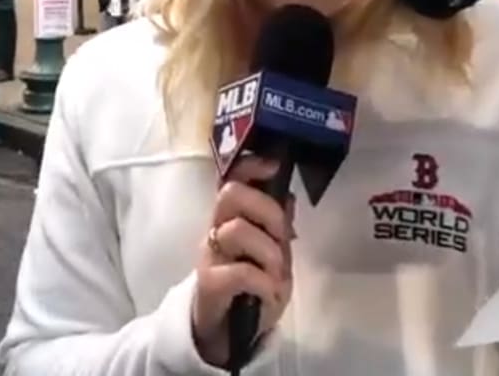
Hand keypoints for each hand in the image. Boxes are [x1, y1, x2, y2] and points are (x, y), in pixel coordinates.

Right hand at [191, 156, 295, 366]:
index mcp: (232, 219)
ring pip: (237, 230)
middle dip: (267, 210)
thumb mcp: (274, 255)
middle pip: (231, 195)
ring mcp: (210, 256)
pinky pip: (241, 272)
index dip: (250, 167)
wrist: (228, 333)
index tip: (274, 165)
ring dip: (268, 252)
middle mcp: (216, 231)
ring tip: (276, 275)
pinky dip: (264, 282)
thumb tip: (288, 195)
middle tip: (282, 237)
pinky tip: (270, 294)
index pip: (232, 180)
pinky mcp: (209, 284)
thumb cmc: (252, 289)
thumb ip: (279, 227)